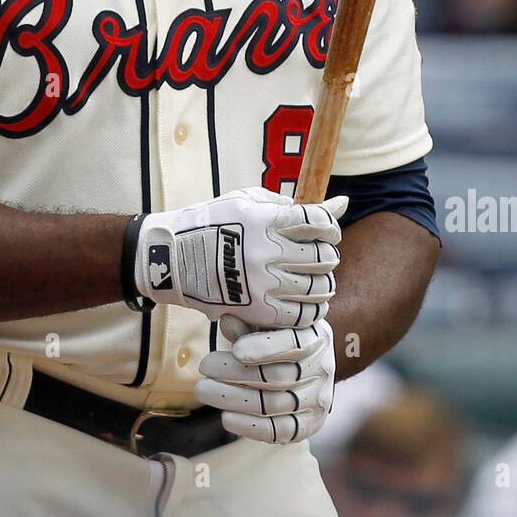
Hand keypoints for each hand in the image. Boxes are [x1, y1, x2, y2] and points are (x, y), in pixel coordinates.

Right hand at [129, 187, 345, 328]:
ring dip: (322, 283)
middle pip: (324, 256)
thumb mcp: (249, 201)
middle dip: (327, 255)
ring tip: (312, 279)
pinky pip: (303, 315)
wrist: (175, 258)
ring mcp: (263, 283)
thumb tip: (341, 203)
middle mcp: (268, 251)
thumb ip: (294, 205)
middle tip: (317, 256)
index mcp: (267, 219)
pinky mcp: (258, 310)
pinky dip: (310, 309)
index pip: (320, 222)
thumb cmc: (215, 223)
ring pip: (319, 287)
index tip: (325, 230)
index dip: (330, 226)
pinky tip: (304, 301)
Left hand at [194, 315, 336, 443]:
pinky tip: (226, 417)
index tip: (236, 350)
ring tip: (204, 390)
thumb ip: (250, 323)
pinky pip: (280, 431)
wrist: (312, 365)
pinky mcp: (310, 425)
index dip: (264, 347)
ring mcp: (317, 400)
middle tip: (205, 367)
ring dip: (235, 399)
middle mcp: (321, 369)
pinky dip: (251, 427)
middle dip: (236, 373)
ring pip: (273, 404)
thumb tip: (227, 320)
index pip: (293, 343)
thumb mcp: (270, 323)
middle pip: (277, 376)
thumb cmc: (282, 337)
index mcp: (314, 337)